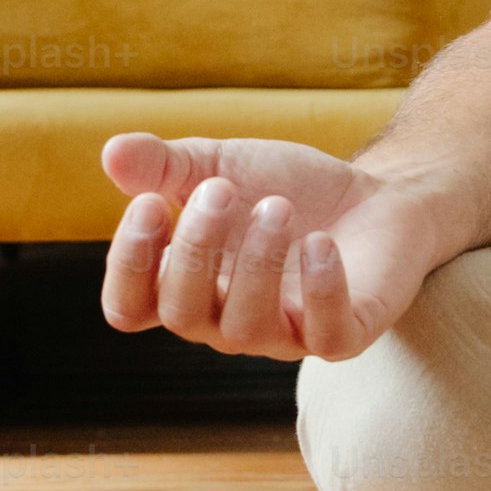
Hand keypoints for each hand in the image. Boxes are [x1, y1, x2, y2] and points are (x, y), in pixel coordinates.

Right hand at [96, 133, 437, 362]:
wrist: (379, 195)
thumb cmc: (289, 188)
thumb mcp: (223, 164)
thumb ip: (166, 165)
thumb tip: (111, 154)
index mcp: (186, 286)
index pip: (129, 307)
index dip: (128, 265)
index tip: (150, 203)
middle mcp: (226, 322)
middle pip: (182, 314)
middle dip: (195, 249)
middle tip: (222, 191)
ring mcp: (284, 335)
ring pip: (245, 328)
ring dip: (256, 263)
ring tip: (277, 207)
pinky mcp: (343, 335)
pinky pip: (324, 336)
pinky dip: (320, 289)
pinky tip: (320, 242)